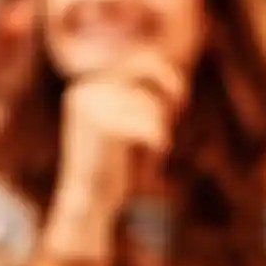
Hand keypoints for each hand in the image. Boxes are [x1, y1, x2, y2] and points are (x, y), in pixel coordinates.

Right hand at [56, 53, 186, 223]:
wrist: (88, 204)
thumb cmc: (109, 167)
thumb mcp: (120, 123)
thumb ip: (133, 95)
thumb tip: (164, 65)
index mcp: (84, 89)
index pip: (133, 61)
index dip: (163, 73)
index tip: (179, 97)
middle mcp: (85, 92)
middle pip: (143, 68)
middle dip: (168, 83)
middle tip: (182, 104)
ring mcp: (93, 109)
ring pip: (149, 105)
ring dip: (160, 128)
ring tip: (150, 152)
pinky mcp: (106, 130)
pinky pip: (151, 126)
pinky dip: (160, 143)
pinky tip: (153, 160)